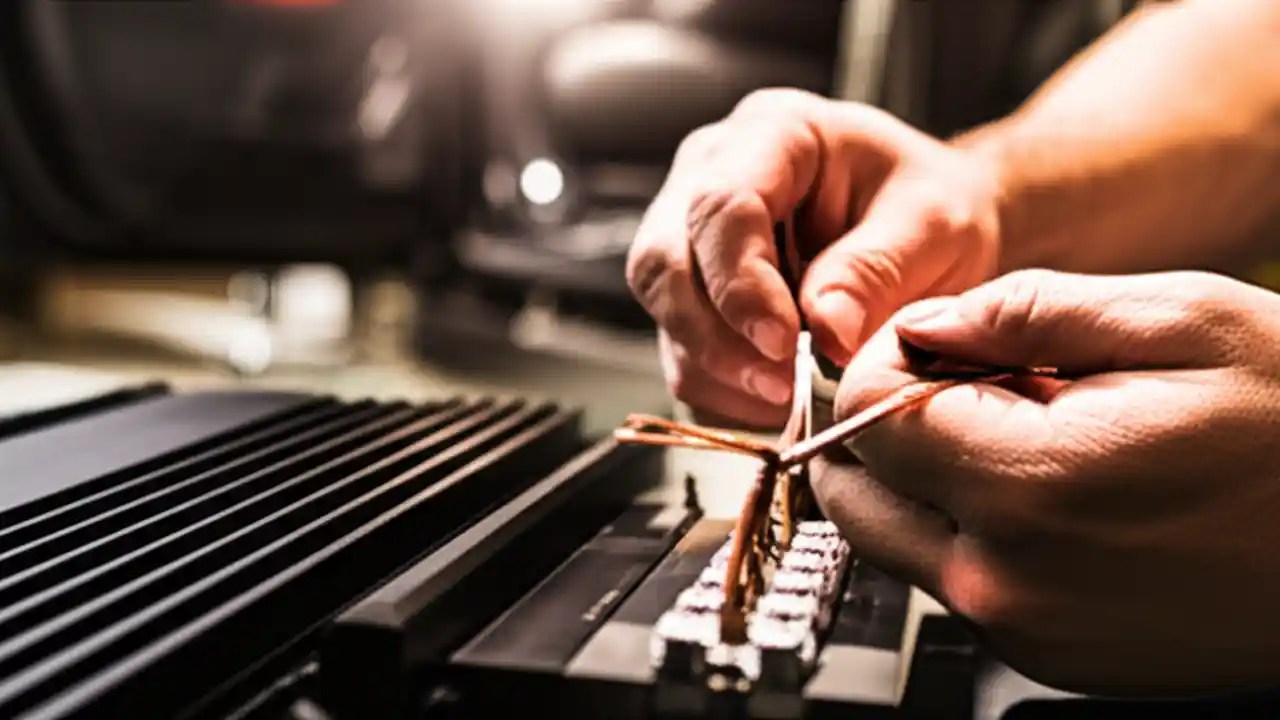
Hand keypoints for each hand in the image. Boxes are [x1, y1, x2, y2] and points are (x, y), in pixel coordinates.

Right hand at [626, 89, 1001, 427]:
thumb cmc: (928, 206)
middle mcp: (708, 175)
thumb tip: (828, 334)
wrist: (925, 228)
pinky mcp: (689, 292)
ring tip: (787, 397)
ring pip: (663, 311)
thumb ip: (876, 271)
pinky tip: (773, 398)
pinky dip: (719, 387)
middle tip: (780, 386)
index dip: (741, 284)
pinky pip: (677, 349)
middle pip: (663, 260)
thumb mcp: (934, 225)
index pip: (722, 205)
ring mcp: (687, 233)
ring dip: (716, 369)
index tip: (785, 346)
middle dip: (712, 337)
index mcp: (772, 133)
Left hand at [811, 268, 1279, 694]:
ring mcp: (1023, 629)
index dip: (883, 363)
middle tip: (973, 386)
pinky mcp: (1049, 656)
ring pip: (899, 537)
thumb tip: (921, 324)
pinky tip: (1062, 491)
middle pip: (856, 490)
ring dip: (931, 479)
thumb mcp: (1181, 320)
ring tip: (1034, 436)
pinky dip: (976, 529)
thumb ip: (1025, 310)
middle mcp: (1004, 577)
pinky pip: (957, 580)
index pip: (860, 418)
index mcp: (1026, 484)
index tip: (935, 343)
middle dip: (888, 425)